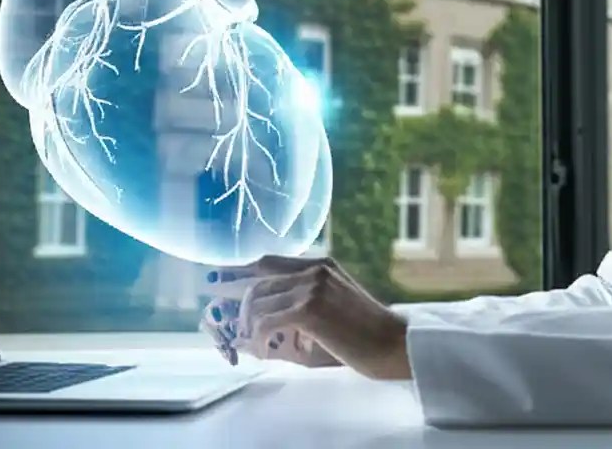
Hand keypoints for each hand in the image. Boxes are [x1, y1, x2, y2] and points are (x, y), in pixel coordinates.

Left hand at [204, 255, 411, 379]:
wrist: (393, 343)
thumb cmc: (365, 332)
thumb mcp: (335, 305)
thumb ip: (303, 302)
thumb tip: (263, 318)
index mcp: (320, 265)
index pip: (269, 261)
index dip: (239, 269)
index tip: (217, 276)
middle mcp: (314, 270)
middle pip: (258, 281)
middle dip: (236, 298)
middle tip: (226, 315)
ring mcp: (312, 288)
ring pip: (260, 302)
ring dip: (250, 326)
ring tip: (254, 342)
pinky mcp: (309, 310)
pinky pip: (267, 322)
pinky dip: (259, 338)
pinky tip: (263, 350)